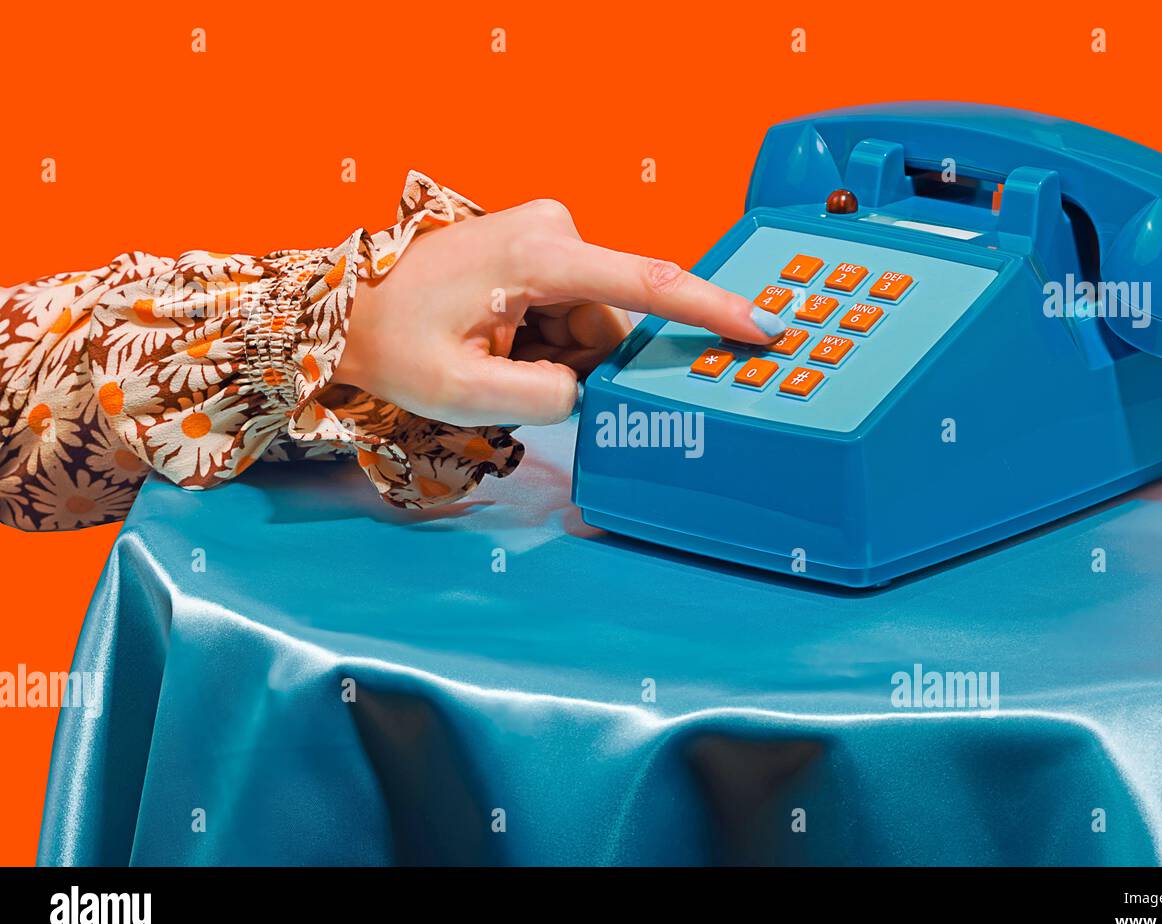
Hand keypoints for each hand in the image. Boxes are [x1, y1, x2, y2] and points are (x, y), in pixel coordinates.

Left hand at [333, 199, 781, 425]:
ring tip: (496, 361)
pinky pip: (573, 318)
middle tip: (514, 378)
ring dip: (559, 360)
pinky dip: (549, 347)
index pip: (645, 283)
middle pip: (612, 324)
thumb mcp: (462, 394)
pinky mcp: (541, 255)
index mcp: (538, 258)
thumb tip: (587, 392)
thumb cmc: (394, 344)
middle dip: (581, 367)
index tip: (762, 327)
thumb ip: (544, 401)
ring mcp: (548, 240)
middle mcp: (553, 233)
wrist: (348, 314)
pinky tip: (502, 348)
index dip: (710, 310)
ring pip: (594, 327)